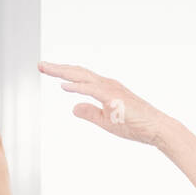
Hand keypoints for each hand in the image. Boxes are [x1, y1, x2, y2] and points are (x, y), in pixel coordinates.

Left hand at [38, 61, 168, 145]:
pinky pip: (93, 90)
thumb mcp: (105, 120)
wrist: (155, 129)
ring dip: (64, 72)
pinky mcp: (115, 99)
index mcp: (104, 88)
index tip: (47, 70)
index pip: (80, 78)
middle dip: (58, 68)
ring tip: (47, 69)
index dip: (63, 73)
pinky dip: (78, 87)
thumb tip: (73, 107)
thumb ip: (89, 113)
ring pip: (83, 77)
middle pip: (78, 73)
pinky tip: (64, 86)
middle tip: (40, 65)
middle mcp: (106, 84)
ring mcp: (111, 90)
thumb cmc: (134, 125)